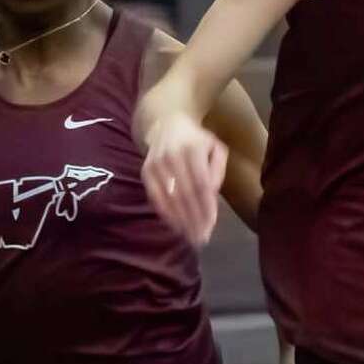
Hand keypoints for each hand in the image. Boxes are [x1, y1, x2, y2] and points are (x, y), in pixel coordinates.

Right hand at [141, 108, 227, 245]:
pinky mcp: (146, 171)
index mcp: (193, 148)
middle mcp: (172, 156)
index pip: (201, 184)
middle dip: (194, 219)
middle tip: (201, 240)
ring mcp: (156, 164)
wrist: (167, 123)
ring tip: (190, 237)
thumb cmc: (197, 140)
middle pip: (185, 194)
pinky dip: (166, 214)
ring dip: (180, 221)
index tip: (211, 227)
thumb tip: (211, 196)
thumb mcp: (216, 148)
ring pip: (170, 198)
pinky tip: (175, 226)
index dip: (205, 207)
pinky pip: (155, 197)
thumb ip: (217, 170)